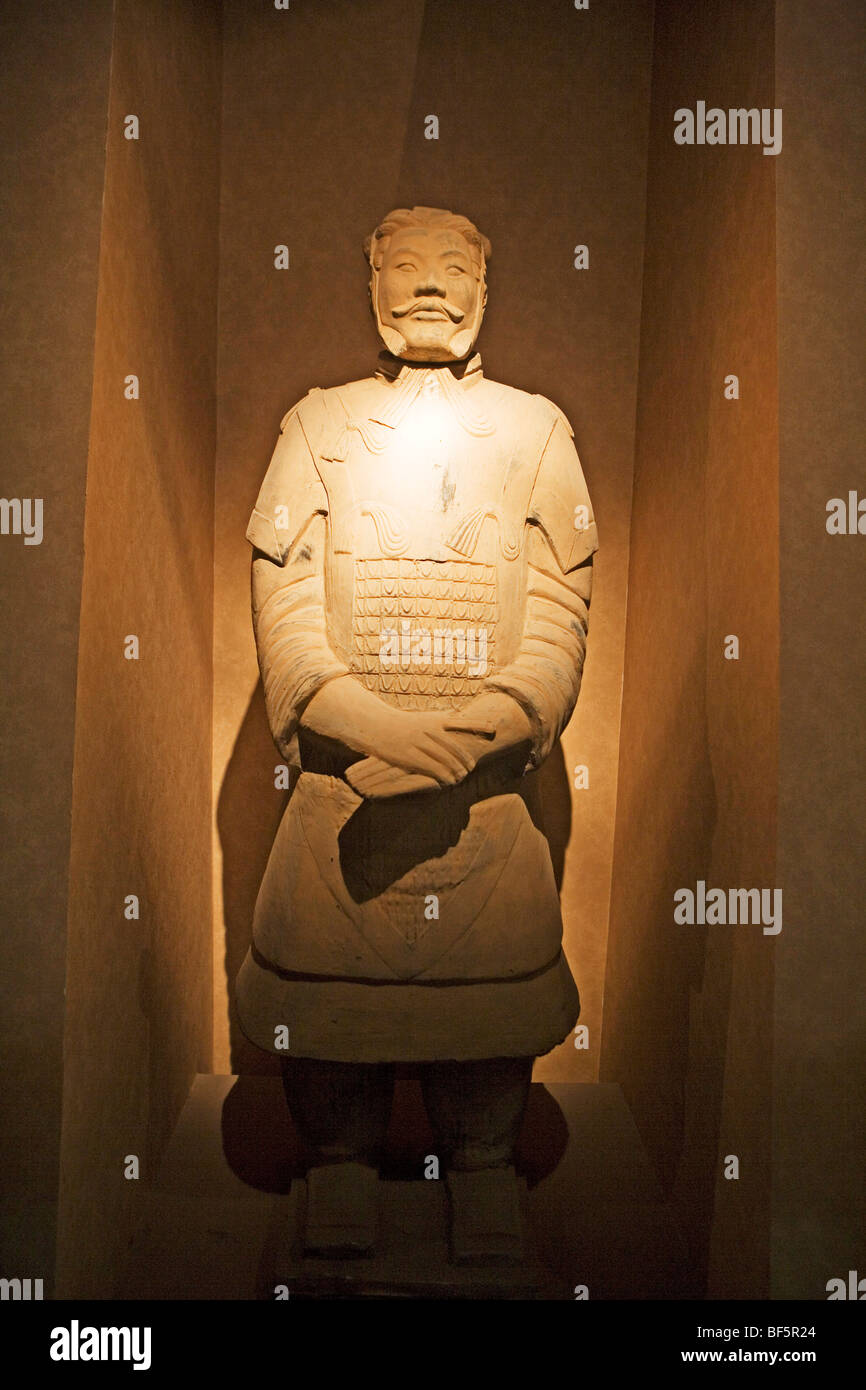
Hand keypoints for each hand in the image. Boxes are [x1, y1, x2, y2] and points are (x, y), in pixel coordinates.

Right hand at [363, 709, 490, 783]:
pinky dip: (444, 776)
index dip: (479, 726)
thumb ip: (441, 723)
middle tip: (472, 767)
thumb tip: (460, 724)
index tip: (494, 730)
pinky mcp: (410, 756)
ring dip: (456, 770)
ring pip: (445, 759)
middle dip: (466, 758)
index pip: (462, 721)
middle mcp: (429, 729)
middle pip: (455, 746)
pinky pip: (432, 768)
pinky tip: (449, 782)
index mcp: (435, 719)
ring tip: (462, 777)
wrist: (377, 726)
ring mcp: (419, 743)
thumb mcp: (424, 718)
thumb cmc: (403, 724)